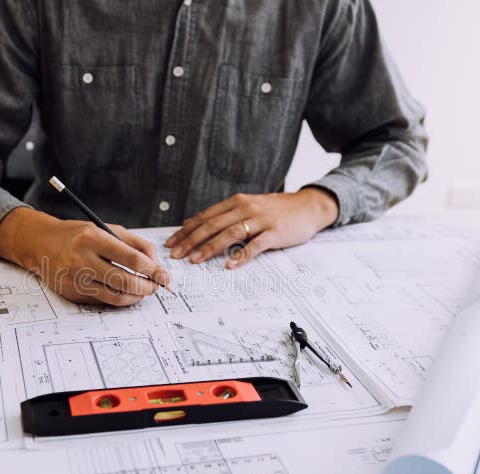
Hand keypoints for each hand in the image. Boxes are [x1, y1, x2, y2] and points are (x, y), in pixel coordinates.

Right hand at [0, 207, 170, 305]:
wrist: (40, 243)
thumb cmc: (78, 235)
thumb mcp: (106, 228)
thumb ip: (135, 243)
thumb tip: (157, 265)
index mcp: (93, 238)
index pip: (132, 259)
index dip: (153, 270)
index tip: (165, 276)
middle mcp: (82, 260)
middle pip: (126, 282)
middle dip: (148, 287)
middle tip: (157, 286)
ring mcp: (76, 280)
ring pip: (117, 297)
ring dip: (136, 296)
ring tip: (144, 290)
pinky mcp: (72, 294)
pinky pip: (104, 301)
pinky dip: (120, 298)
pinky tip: (126, 292)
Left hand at [165, 187, 338, 268]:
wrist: (308, 206)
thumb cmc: (276, 210)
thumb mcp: (248, 207)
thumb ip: (226, 215)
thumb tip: (197, 225)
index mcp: (236, 202)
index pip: (205, 217)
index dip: (186, 230)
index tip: (171, 243)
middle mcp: (245, 208)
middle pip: (212, 225)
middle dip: (190, 240)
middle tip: (175, 254)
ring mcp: (260, 220)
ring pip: (229, 234)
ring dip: (209, 248)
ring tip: (194, 260)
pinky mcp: (275, 232)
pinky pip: (255, 245)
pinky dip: (241, 256)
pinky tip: (229, 265)